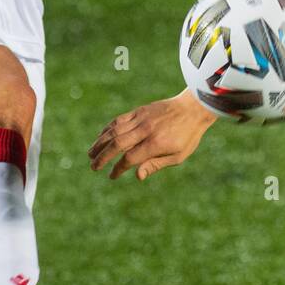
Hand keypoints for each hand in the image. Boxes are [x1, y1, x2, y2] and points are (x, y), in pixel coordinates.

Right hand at [88, 89, 217, 181]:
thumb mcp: (178, 156)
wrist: (193, 107)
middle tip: (93, 167)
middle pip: (117, 144)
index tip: (112, 176)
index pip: (130, 158)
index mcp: (156, 143)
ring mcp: (141, 118)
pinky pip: (119, 120)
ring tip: (90, 154)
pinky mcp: (139, 111)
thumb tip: (137, 176)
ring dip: (100, 142)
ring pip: (114, 130)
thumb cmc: (188, 135)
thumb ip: (156, 165)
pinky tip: (101, 136)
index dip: (118, 169)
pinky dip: (108, 128)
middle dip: (102, 157)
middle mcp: (146, 130)